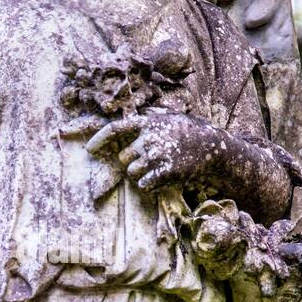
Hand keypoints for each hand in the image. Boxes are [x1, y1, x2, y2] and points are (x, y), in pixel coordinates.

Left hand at [87, 110, 219, 191]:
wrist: (212, 147)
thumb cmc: (189, 131)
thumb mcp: (169, 116)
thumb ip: (149, 117)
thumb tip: (130, 117)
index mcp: (147, 122)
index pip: (114, 129)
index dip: (99, 139)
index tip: (89, 149)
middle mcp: (148, 138)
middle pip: (123, 158)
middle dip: (132, 162)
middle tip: (150, 160)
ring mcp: (156, 155)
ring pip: (132, 172)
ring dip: (141, 174)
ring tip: (159, 168)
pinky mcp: (164, 172)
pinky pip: (144, 184)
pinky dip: (150, 185)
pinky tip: (163, 178)